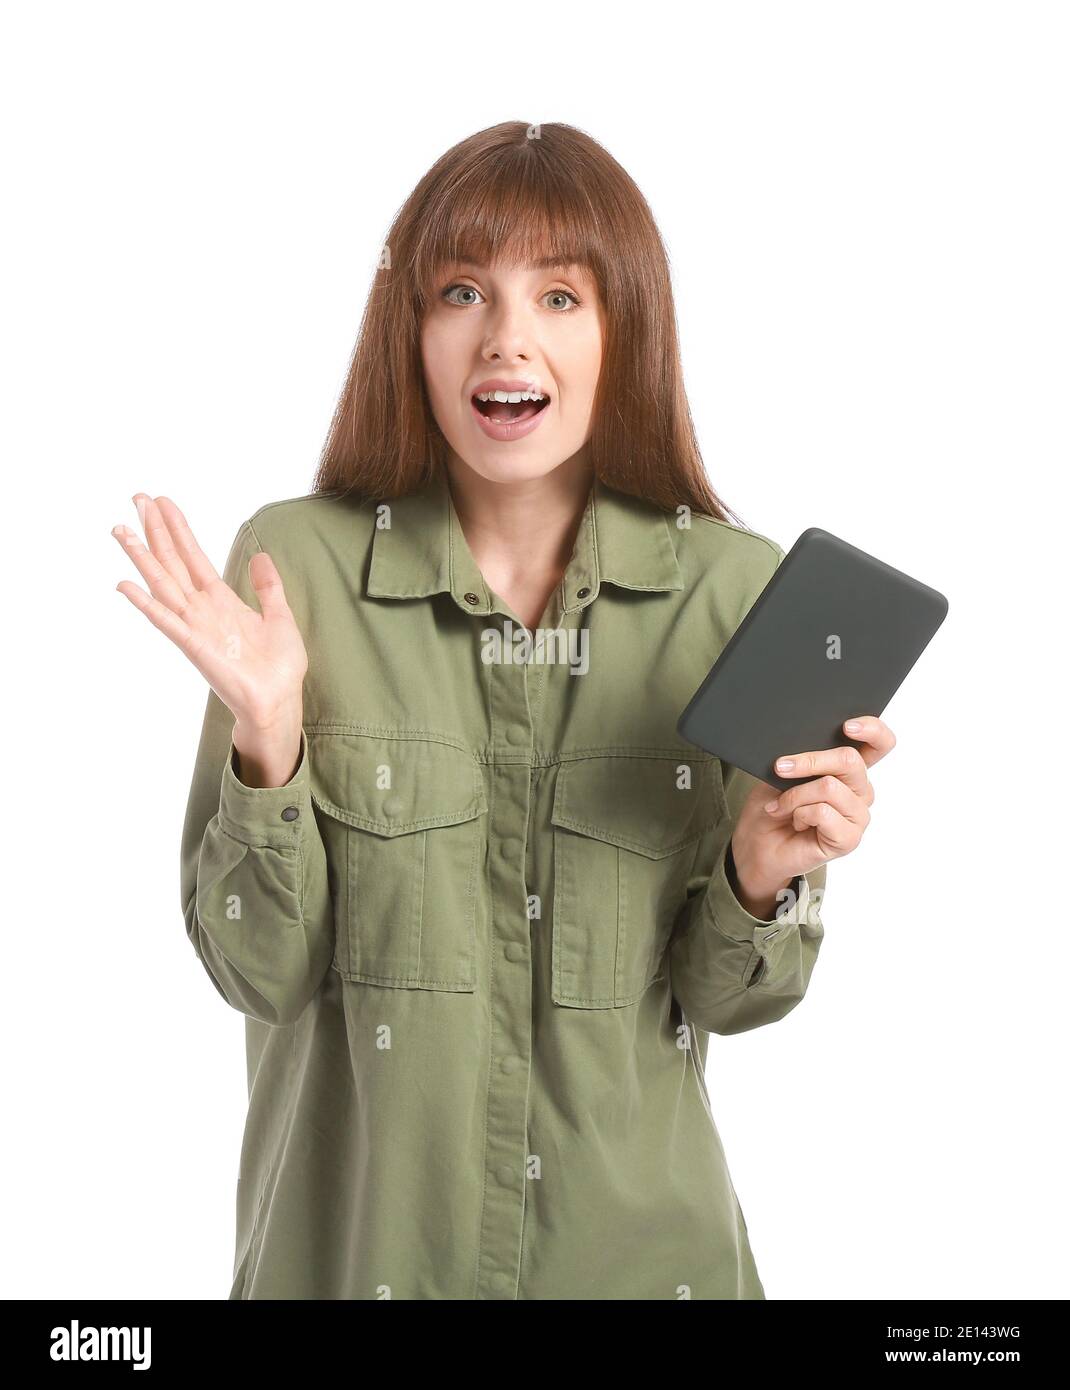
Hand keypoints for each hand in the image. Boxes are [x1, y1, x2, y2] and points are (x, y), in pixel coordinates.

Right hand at [113, 494, 307, 782]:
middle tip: (136, 498)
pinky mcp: (194, 647)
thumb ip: (269, 587)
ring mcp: (195, 626)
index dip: (177, 529)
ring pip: (162, 584)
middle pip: (172, 561)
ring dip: (141, 557)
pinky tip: (125, 584)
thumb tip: (261, 557)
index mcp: (221, 601)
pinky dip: (146, 604)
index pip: (193, 557)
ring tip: (120, 529)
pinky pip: (166, 622)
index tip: (161, 502)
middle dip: (155, 530)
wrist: (279, 701)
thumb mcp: (280, 617)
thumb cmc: (278, 667)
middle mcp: (202, 610)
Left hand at [728, 715, 895, 918]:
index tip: (847, 725)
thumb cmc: (773, 804)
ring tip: (781, 805)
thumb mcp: (782, 772)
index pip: (880, 744)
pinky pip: (823, 812)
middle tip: (779, 767)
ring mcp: (857, 815)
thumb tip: (805, 741)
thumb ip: (803, 757)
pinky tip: (796, 823)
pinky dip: (799, 813)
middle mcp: (860, 790)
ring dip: (795, 795)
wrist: (757, 845)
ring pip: (829, 786)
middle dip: (809, 761)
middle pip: (849, 760)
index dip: (871, 730)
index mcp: (850, 769)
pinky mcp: (848, 838)